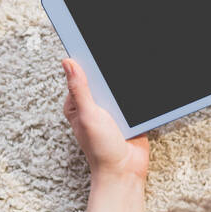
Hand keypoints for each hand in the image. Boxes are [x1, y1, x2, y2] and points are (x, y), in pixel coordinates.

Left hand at [62, 58, 148, 181]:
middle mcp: (94, 103)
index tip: (92, 40)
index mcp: (77, 102)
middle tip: (116, 61)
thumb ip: (79, 89)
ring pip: (119, 85)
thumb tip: (68, 62)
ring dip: (125, 83)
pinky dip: (138, 94)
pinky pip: (133, 97)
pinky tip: (142, 90)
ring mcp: (112, 108)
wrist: (125, 171)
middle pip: (102, 76)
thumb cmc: (100, 149)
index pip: (80, 73)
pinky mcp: (128, 113)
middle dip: (109, 70)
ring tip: (127, 85)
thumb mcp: (87, 115)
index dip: (86, 58)